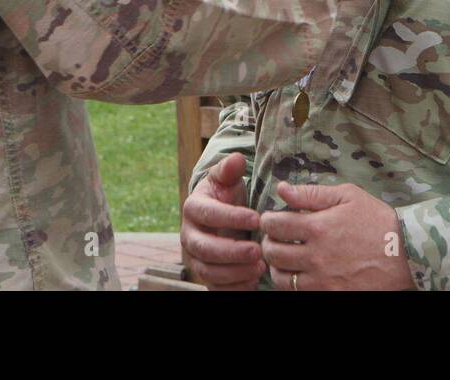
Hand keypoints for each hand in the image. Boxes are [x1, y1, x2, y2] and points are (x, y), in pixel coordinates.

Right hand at [180, 153, 265, 289]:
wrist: (220, 218)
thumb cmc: (226, 196)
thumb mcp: (227, 180)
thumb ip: (230, 170)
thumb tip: (237, 159)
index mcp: (193, 208)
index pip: (208, 214)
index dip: (231, 217)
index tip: (257, 218)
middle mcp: (189, 236)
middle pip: (204, 248)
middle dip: (231, 251)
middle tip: (257, 250)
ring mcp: (195, 258)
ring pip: (208, 271)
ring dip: (234, 272)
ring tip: (260, 267)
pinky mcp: (205, 276)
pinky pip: (214, 288)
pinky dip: (233, 288)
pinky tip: (253, 282)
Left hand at [260, 181, 413, 290]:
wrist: (406, 254)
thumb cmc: (377, 221)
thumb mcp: (348, 196)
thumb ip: (312, 193)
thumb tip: (282, 189)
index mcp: (318, 227)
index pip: (274, 224)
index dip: (267, 220)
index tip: (273, 219)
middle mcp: (316, 256)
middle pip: (272, 253)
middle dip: (268, 243)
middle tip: (275, 238)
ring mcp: (322, 280)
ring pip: (281, 278)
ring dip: (277, 266)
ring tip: (285, 257)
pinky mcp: (330, 295)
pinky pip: (298, 293)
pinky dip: (293, 283)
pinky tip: (300, 273)